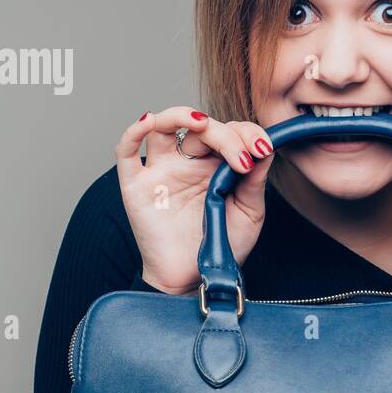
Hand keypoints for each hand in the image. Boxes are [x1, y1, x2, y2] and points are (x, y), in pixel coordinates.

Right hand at [115, 106, 276, 293]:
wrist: (197, 277)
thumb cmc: (223, 244)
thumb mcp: (249, 212)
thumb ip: (255, 180)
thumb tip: (265, 146)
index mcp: (217, 165)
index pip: (230, 132)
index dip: (247, 133)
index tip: (263, 148)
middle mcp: (189, 162)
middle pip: (202, 129)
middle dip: (226, 135)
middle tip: (243, 158)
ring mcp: (162, 171)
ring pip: (163, 126)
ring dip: (180, 115)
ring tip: (202, 122)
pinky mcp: (137, 186)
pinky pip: (126, 151)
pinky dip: (133, 131)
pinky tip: (149, 121)